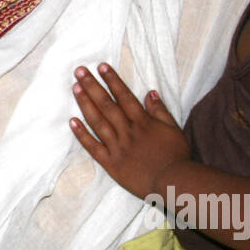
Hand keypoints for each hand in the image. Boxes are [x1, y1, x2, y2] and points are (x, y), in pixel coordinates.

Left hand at [69, 63, 190, 196]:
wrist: (174, 183)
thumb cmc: (176, 157)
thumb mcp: (173, 129)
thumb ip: (160, 110)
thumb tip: (150, 92)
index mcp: (142, 122)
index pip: (124, 96)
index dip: (112, 80)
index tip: (100, 66)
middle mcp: (127, 131)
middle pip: (107, 105)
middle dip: (92, 85)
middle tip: (79, 71)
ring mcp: (117, 147)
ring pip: (98, 122)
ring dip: (85, 103)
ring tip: (75, 87)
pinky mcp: (111, 163)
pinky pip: (93, 147)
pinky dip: (82, 135)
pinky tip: (72, 121)